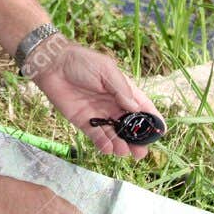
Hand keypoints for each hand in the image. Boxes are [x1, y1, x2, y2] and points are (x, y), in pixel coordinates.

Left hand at [32, 42, 155, 159]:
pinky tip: (109, 149)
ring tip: (124, 152)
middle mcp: (113, 104)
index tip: (160, 133)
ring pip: (114, 134)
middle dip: (137, 139)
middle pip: (130, 126)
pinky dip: (103, 144)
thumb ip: (121, 90)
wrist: (53, 65)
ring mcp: (99, 114)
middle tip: (141, 152)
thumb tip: (135, 108)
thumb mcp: (106, 71)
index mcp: (123, 90)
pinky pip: (96, 135)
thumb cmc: (81, 61)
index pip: (142, 107)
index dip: (152, 120)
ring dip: (120, 144)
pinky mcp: (83, 121)